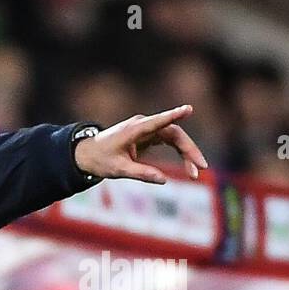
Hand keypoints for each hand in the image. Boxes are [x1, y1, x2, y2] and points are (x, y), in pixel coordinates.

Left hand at [73, 105, 209, 183]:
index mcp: (134, 129)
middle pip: (174, 133)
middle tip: (201, 168)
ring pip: (175, 138)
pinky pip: (170, 142)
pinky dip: (180, 153)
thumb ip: (140, 173)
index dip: (173, 116)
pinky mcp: (149, 135)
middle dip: (189, 150)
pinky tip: (188, 167)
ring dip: (187, 154)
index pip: (157, 121)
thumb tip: (163, 180)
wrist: (87, 154)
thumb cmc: (100, 160)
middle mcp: (143, 125)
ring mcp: (148, 129)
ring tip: (194, 174)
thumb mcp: (118, 170)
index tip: (188, 109)